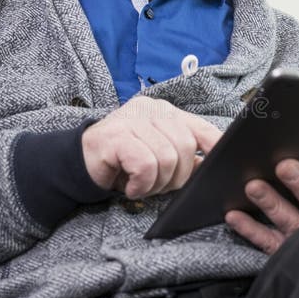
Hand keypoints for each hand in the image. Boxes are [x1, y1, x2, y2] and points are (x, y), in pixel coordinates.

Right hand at [81, 96, 221, 198]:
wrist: (79, 162)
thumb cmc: (122, 161)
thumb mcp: (156, 156)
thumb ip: (181, 155)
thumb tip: (205, 164)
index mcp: (165, 112)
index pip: (200, 126)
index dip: (214, 146)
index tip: (219, 165)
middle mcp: (150, 110)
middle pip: (185, 146)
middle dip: (177, 176)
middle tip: (157, 186)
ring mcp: (131, 120)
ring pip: (166, 158)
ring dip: (156, 183)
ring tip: (141, 186)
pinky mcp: (116, 136)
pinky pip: (145, 165)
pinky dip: (142, 184)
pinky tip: (131, 187)